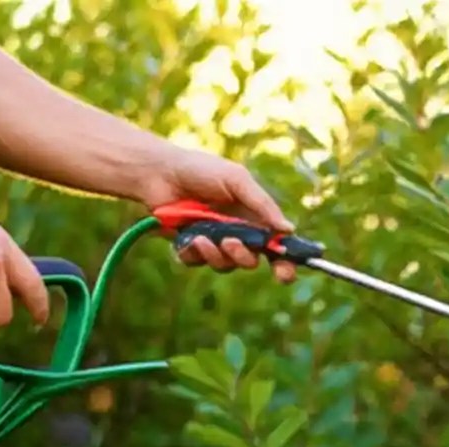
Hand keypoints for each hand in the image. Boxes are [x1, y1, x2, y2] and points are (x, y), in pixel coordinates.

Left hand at [139, 145, 297, 283]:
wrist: (160, 171)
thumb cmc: (201, 170)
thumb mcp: (237, 180)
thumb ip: (262, 205)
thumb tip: (288, 229)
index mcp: (253, 217)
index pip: (275, 247)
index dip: (284, 263)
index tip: (284, 274)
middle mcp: (237, 233)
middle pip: (251, 261)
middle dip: (243, 257)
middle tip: (231, 243)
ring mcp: (213, 242)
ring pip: (225, 265)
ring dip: (217, 254)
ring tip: (202, 237)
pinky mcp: (190, 248)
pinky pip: (198, 263)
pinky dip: (195, 253)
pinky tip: (189, 237)